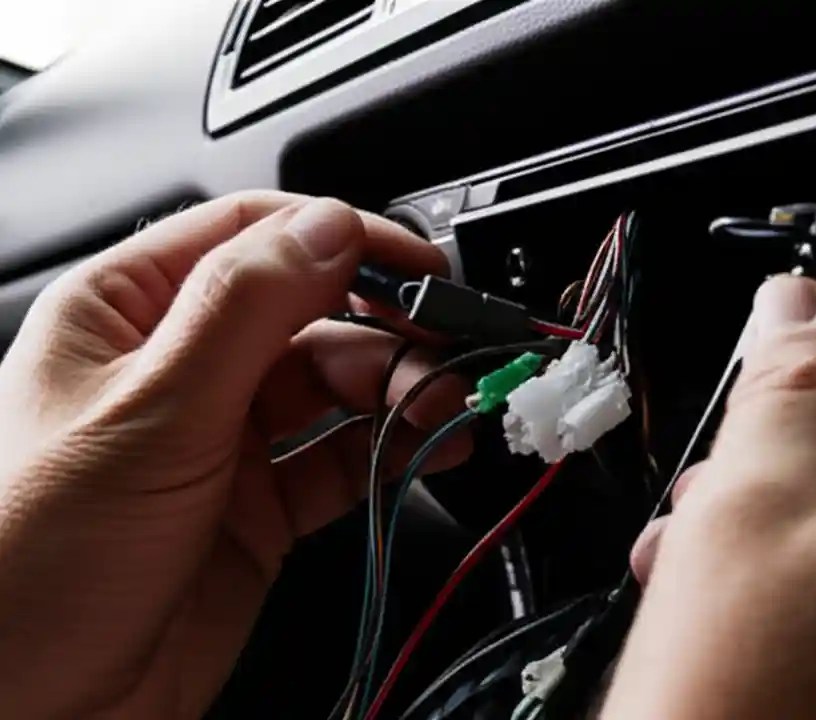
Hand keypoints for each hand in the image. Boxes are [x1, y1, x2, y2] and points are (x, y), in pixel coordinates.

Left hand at [0, 193, 470, 718]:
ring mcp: (224, 440)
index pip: (252, 238)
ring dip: (402, 391)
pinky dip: (396, 451)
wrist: (32, 713)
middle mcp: (180, 367)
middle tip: (447, 353)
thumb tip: (331, 228)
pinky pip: (345, 461)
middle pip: (311, 313)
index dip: (342, 240)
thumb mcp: (147, 414)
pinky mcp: (260, 509)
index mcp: (126, 313)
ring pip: (338, 386)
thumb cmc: (28, 561)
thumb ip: (245, 311)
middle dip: (387, 328)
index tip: (416, 268)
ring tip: (445, 411)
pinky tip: (429, 447)